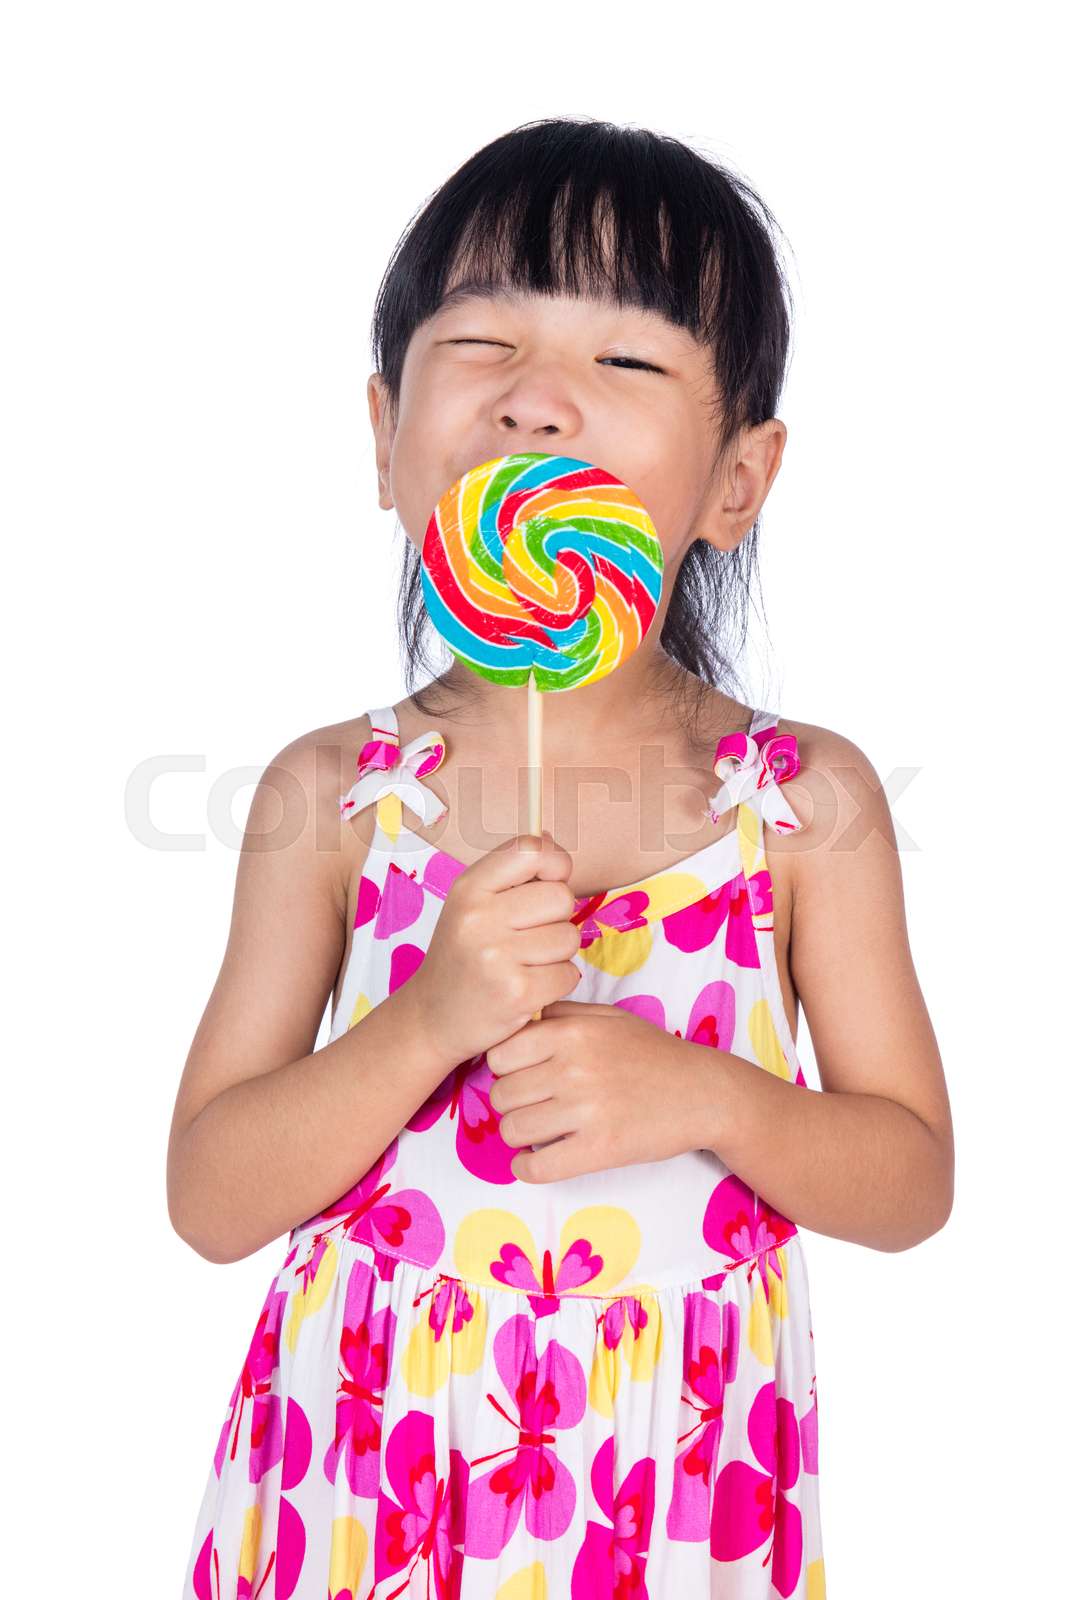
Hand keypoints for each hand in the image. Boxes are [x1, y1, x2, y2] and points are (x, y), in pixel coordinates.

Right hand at [403, 831, 581, 1073]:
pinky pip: (569, 974)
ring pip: (569, 938)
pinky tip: (529, 988)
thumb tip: (554, 846)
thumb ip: (511, 874)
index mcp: (469, 888)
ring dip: (557, 954)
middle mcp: (478, 918)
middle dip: (557, 918)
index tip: (550, 881)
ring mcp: (497, 957)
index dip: (554, 864)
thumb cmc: (462, 955)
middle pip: (561, 897)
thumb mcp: (471, 904)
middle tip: (530, 937)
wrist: (431, 1018)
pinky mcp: (516, 993)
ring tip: (526, 964)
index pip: (532, 850)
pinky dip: (557, 983)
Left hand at [485, 999, 710, 1182]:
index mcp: (572, 1033)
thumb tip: (520, 1021)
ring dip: (518, 1135)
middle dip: (511, 1103)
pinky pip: (536, 1166)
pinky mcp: (600, 1149)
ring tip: (538, 1131)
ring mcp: (586, 1110)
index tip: (521, 1076)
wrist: (704, 1093)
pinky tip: (535, 1160)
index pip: (499, 1055)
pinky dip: (527, 1167)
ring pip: (512, 1130)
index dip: (505, 1069)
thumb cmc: (654, 1054)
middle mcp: (574, 1068)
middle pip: (501, 1094)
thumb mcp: (609, 1018)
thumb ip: (562, 1015)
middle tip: (532, 1106)